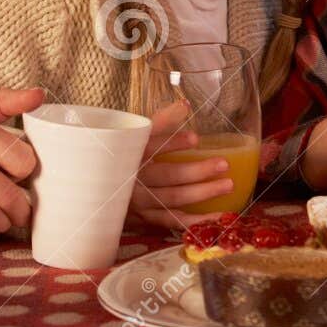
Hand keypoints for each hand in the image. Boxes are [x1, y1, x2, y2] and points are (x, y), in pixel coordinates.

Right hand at [129, 100, 232, 230]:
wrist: (98, 191)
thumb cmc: (123, 160)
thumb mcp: (135, 138)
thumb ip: (160, 122)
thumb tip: (184, 105)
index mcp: (129, 154)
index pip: (150, 146)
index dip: (173, 143)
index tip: (196, 138)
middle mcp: (132, 179)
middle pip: (167, 175)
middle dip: (197, 170)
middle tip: (223, 164)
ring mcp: (138, 202)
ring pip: (173, 198)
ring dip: (202, 193)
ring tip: (228, 184)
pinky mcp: (145, 219)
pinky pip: (173, 221)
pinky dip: (195, 221)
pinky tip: (218, 216)